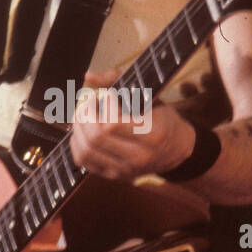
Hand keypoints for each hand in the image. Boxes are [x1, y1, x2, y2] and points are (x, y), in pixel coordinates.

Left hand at [69, 66, 196, 180]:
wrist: (175, 148)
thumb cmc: (161, 116)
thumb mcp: (149, 95)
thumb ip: (118, 80)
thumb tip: (88, 75)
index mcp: (153, 136)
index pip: (113, 124)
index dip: (104, 105)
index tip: (109, 95)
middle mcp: (139, 158)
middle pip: (96, 138)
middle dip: (86, 115)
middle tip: (89, 103)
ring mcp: (126, 170)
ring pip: (86, 151)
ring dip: (78, 128)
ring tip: (83, 114)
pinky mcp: (115, 176)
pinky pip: (84, 162)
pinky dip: (77, 143)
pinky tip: (82, 130)